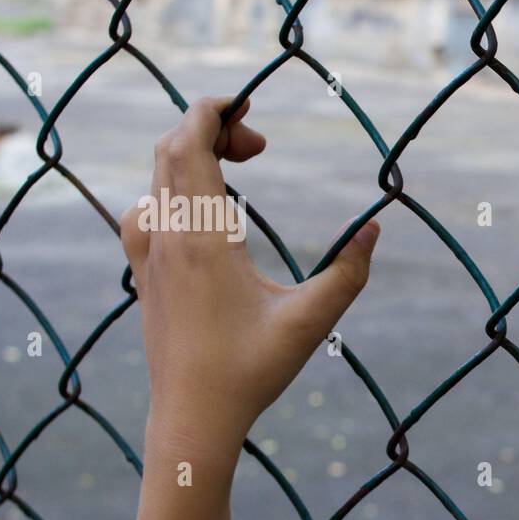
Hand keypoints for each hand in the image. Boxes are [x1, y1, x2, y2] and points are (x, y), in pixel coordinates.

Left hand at [120, 96, 380, 455]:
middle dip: (212, 129)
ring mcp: (148, 255)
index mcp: (202, 238)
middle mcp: (167, 237)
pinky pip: (148, 207)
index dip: (213, 110)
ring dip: (193, 158)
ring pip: (157, 178)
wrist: (192, 417)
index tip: (248, 102)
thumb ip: (348, 274)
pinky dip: (175, 189)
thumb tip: (374, 228)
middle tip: (259, 145)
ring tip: (240, 169)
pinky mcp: (143, 273)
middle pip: (171, 150)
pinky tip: (205, 212)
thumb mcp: (311, 323)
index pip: (189, 143)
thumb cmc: (250, 371)